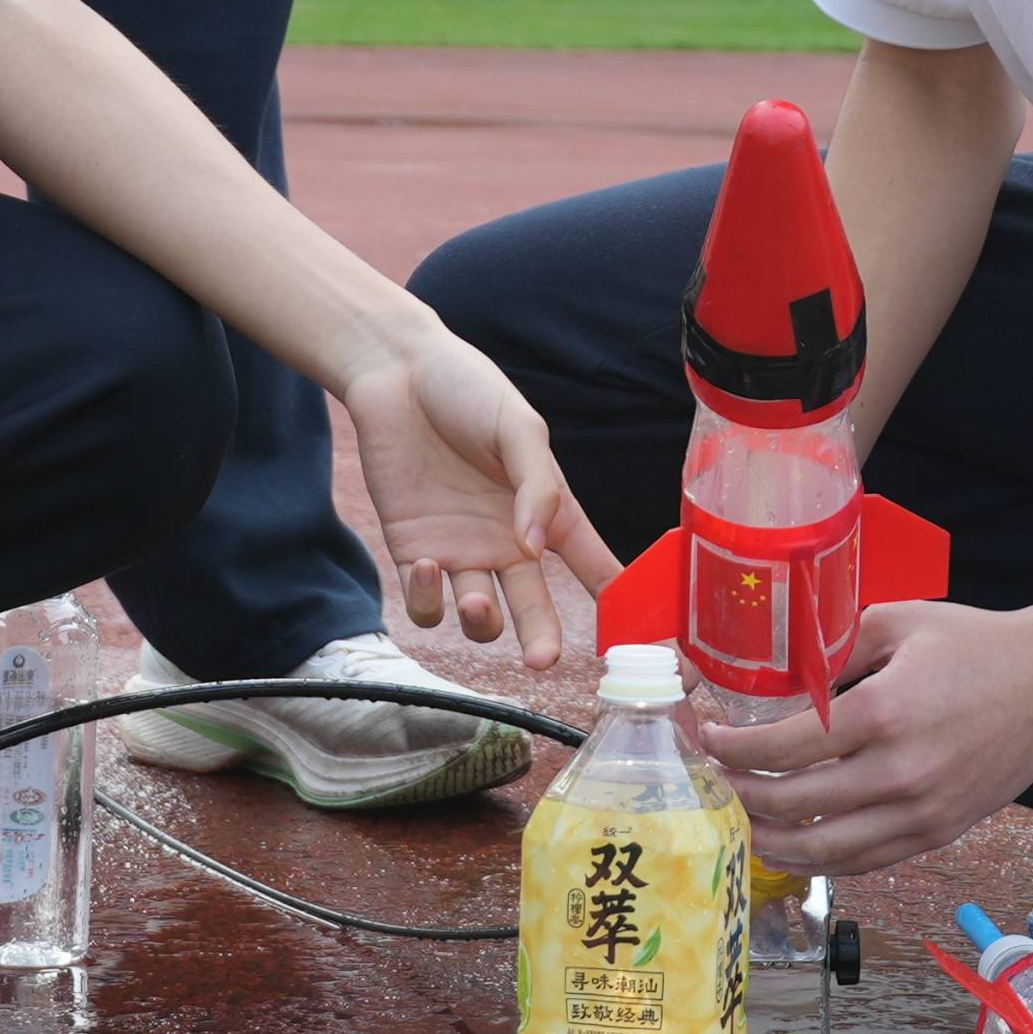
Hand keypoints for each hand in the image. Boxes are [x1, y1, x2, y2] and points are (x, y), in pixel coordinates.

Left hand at [329, 332, 607, 658]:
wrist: (396, 372)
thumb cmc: (467, 388)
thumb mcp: (518, 426)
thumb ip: (537, 486)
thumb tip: (537, 547)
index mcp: (547, 510)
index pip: (591, 564)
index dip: (616, 600)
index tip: (636, 640)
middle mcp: (509, 541)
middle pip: (536, 608)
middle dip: (543, 640)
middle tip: (544, 662)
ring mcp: (461, 550)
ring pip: (482, 618)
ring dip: (482, 621)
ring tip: (477, 599)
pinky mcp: (413, 552)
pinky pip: (427, 603)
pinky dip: (428, 599)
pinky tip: (427, 565)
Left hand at [690, 597, 1032, 882]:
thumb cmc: (978, 647)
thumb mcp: (897, 622)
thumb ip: (832, 647)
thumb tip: (776, 674)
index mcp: (885, 714)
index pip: (785, 746)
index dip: (733, 747)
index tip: (708, 735)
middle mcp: (900, 774)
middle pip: (793, 804)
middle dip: (739, 793)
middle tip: (713, 777)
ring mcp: (920, 813)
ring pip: (823, 850)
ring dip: (769, 840)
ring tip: (737, 822)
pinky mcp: (936, 834)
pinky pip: (864, 861)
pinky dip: (819, 861)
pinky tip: (790, 849)